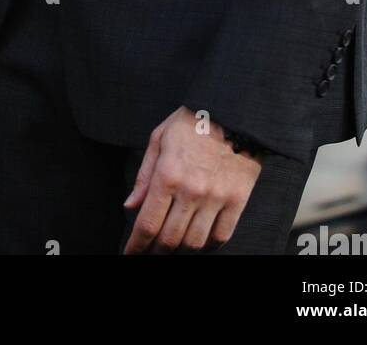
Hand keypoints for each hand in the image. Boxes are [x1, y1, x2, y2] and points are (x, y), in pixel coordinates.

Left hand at [122, 106, 262, 253]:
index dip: (136, 245)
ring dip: (180, 251)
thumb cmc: (191, 122)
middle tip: (149, 252)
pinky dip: (208, 246)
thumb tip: (130, 206)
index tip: (131, 253)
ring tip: (171, 249)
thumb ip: (143, 176)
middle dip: (155, 252)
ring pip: (194, 243)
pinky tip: (198, 243)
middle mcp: (191, 191)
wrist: (232, 112)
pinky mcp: (237, 201)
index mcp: (168, 175)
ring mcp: (216, 198)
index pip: (148, 223)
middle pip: (170, 239)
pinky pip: (221, 236)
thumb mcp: (158, 139)